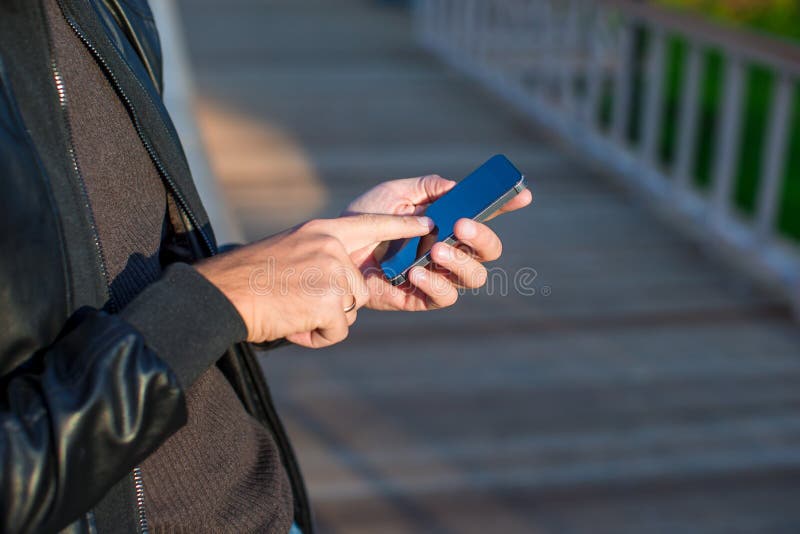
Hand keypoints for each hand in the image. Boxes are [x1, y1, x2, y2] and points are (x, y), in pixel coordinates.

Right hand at [195, 214, 433, 347]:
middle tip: (295, 300)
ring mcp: (333, 273)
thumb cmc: (247, 280)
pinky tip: (292, 323)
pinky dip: (316, 336)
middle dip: (333, 303)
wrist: (220, 295)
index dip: (401, 227)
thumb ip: (319, 257)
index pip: (370, 224)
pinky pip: (337, 330)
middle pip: (357, 286)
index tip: (429, 224)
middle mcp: (331, 247)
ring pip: (348, 310)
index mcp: (321, 231)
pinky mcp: (331, 301)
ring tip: (290, 310)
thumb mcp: (289, 252)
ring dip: (322, 320)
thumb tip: (343, 284)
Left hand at [344, 174, 531, 310]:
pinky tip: (416, 272)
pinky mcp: (420, 298)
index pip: (486, 215)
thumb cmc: (365, 219)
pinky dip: (435, 284)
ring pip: (474, 277)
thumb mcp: (395, 193)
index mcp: (449, 222)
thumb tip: (456, 187)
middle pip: (488, 250)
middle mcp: (451, 250)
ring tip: (437, 250)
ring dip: (461, 262)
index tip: (522, 194)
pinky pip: (444, 297)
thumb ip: (427, 187)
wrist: (334, 249)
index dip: (507, 205)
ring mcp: (438, 275)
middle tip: (461, 225)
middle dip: (483, 237)